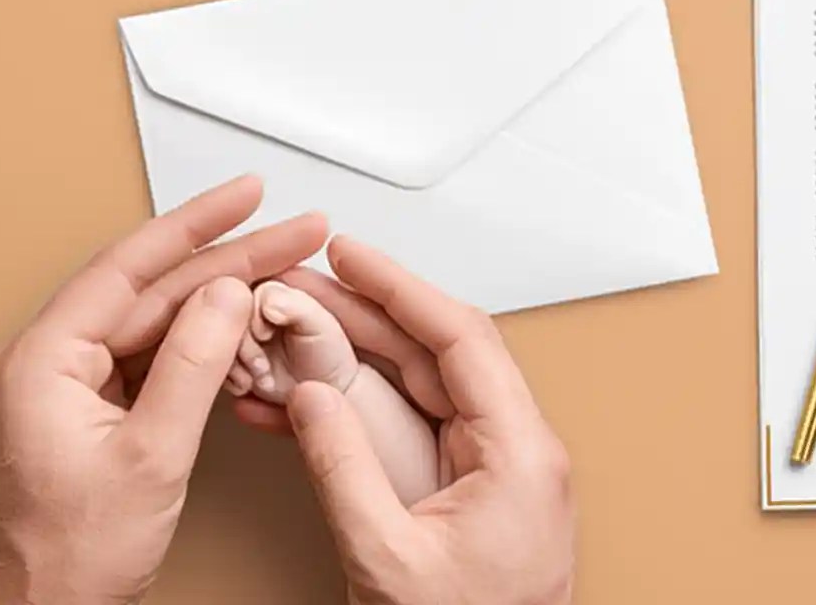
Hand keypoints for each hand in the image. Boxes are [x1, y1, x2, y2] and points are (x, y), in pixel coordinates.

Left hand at [0, 176, 326, 604]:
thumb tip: (227, 295)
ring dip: (216, 299)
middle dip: (227, 260)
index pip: (131, 267)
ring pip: (150, 322)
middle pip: (149, 291)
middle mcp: (41, 365)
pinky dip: (194, 343)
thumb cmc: (71, 559)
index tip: (248, 197)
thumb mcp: (152, 454)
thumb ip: (193, 363)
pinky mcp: (80, 413)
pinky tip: (237, 327)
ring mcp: (59, 389)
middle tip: (292, 233)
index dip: (200, 225)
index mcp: (39, 362)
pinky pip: (144, 359)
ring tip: (280, 269)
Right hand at [234, 237, 574, 604]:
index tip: (351, 256)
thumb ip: (343, 470)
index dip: (400, 287)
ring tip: (295, 331)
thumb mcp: (388, 560)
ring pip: (422, 383)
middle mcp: (517, 448)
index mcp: (520, 452)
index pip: (461, 337)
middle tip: (304, 289)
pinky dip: (364, 407)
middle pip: (438, 352)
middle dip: (366, 315)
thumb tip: (312, 398)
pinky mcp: (469, 484)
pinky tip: (311, 399)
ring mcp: (494, 465)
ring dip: (359, 355)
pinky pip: (414, 425)